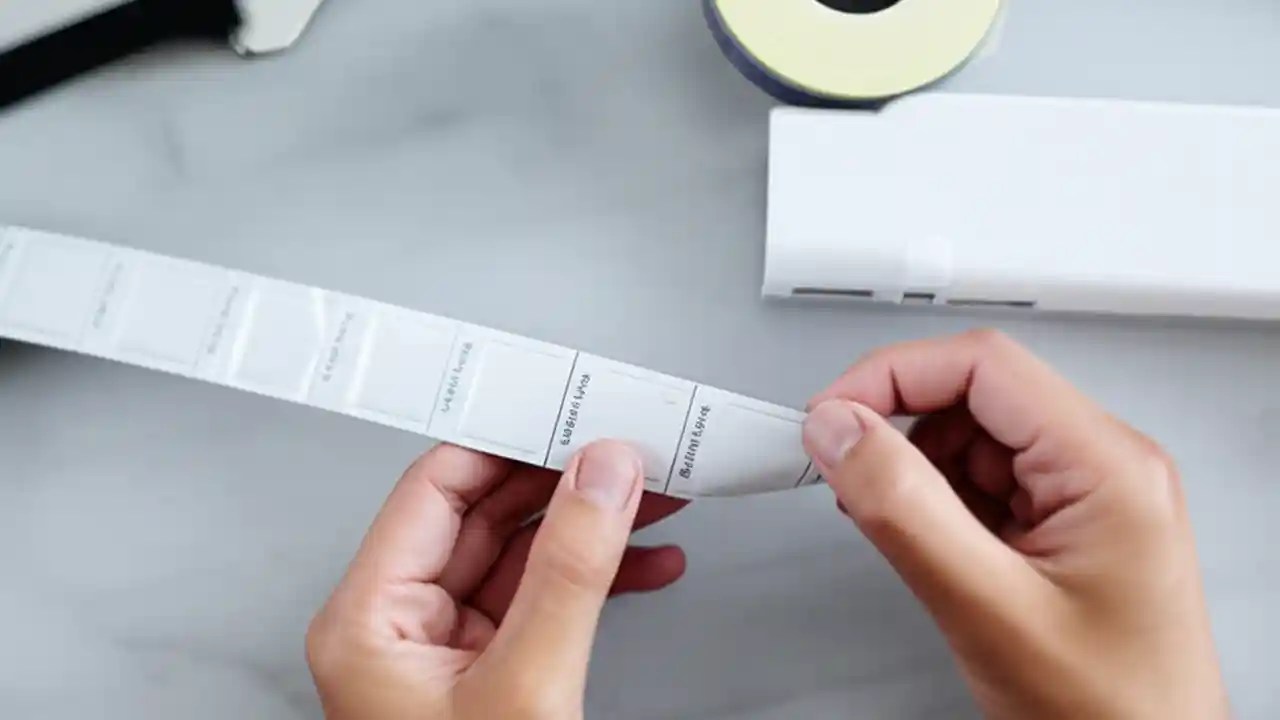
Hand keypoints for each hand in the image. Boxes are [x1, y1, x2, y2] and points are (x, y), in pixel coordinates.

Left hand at [306, 441, 687, 719]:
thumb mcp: (528, 686)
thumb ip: (569, 572)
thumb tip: (599, 476)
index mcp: (369, 619)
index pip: (435, 489)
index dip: (507, 445)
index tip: (569, 417)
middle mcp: (397, 626)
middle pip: (485, 516)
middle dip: (566, 484)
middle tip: (626, 453)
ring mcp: (444, 651)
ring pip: (522, 555)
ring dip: (592, 527)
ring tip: (652, 498)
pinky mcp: (489, 672)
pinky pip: (542, 601)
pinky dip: (598, 579)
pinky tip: (647, 563)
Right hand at [803, 330, 1228, 719]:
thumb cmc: (1109, 713)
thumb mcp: (988, 609)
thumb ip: (906, 511)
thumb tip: (842, 432)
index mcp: (1108, 467)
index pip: (984, 366)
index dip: (894, 376)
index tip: (832, 415)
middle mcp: (1105, 467)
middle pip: (976, 395)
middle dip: (900, 426)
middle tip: (844, 468)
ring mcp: (1086, 496)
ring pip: (972, 438)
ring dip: (914, 469)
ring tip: (891, 524)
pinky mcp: (1063, 526)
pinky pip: (982, 483)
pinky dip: (935, 502)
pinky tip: (923, 541)